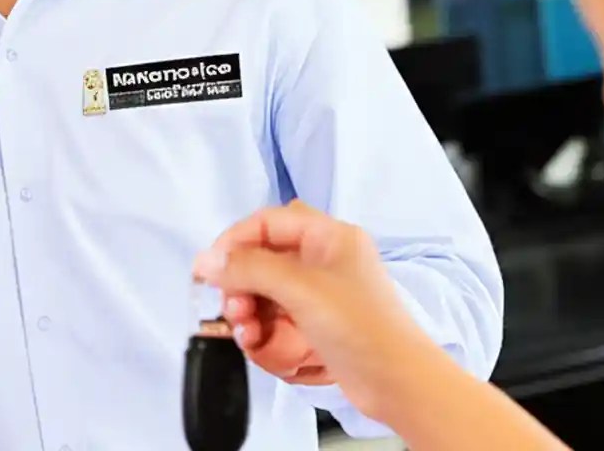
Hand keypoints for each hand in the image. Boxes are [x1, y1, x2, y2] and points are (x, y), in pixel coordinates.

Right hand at [193, 201, 437, 419]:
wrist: (396, 382)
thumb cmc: (362, 328)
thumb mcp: (300, 288)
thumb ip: (248, 268)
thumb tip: (207, 260)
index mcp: (328, 237)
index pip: (266, 223)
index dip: (234, 241)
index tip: (210, 267)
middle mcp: (323, 260)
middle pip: (261, 260)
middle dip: (241, 286)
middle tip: (234, 308)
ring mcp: (319, 293)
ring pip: (264, 293)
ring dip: (249, 314)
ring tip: (249, 334)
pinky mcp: (315, 323)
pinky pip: (275, 319)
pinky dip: (263, 332)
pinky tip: (262, 345)